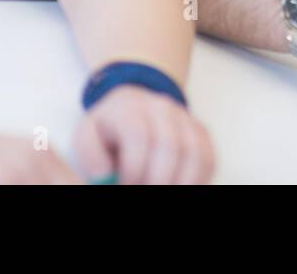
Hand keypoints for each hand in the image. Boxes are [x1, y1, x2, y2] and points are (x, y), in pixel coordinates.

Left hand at [74, 85, 213, 183]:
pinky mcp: (201, 131)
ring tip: (164, 192)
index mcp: (131, 109)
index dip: (134, 169)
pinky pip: (209, 158)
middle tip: (147, 193)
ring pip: (195, 153)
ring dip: (181, 182)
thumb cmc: (108, 129)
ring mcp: (186, 119)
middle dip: (158, 180)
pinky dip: (199, 179)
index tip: (124, 186)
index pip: (139, 137)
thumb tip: (105, 177)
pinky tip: (183, 187)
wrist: (133, 104)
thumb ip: (91, 156)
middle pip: (170, 146)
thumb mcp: (87, 136)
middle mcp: (163, 108)